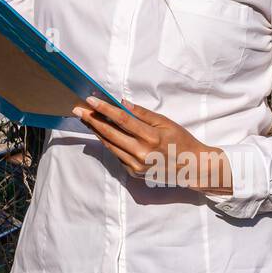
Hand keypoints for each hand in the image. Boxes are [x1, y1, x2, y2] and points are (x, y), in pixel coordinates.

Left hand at [72, 96, 232, 193]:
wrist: (193, 167)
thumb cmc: (181, 141)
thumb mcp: (165, 122)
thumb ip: (142, 113)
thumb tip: (122, 103)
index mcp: (151, 138)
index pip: (122, 120)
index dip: (104, 109)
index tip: (91, 100)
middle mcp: (142, 153)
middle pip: (110, 134)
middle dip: (92, 120)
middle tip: (78, 109)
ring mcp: (136, 165)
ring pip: (110, 145)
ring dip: (96, 131)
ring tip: (85, 119)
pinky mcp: (134, 172)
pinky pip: (117, 155)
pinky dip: (109, 143)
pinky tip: (102, 132)